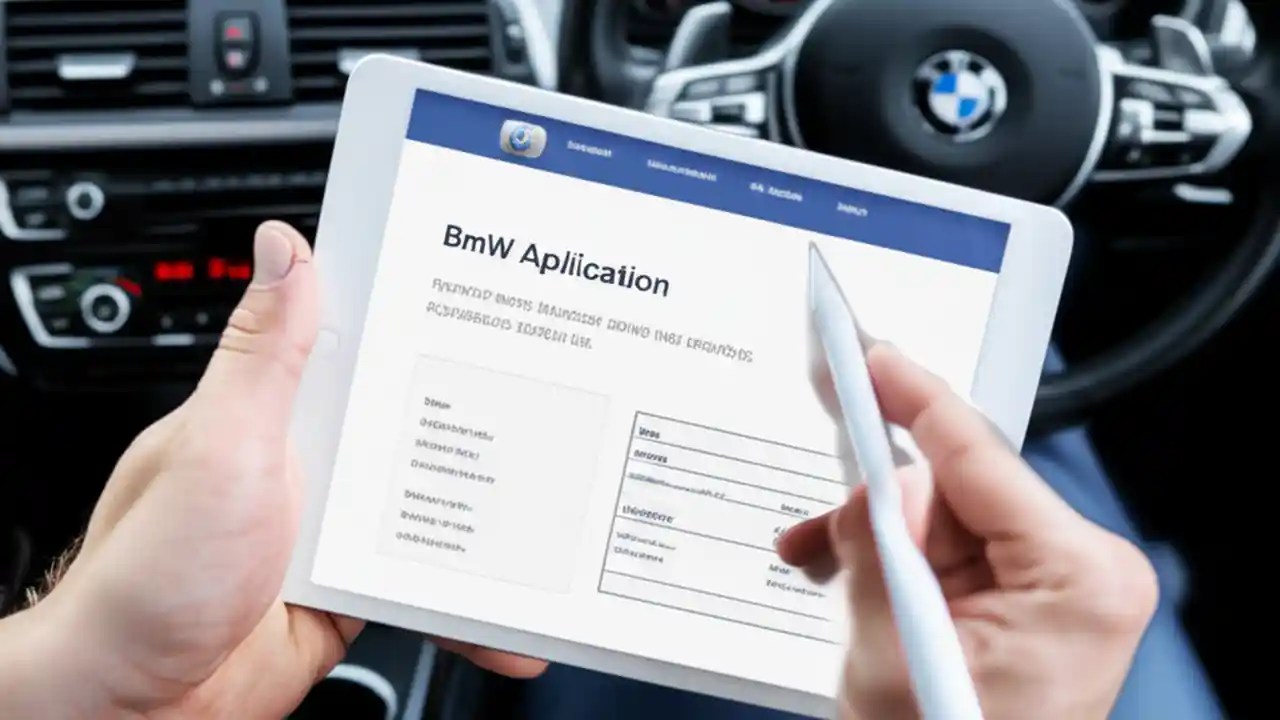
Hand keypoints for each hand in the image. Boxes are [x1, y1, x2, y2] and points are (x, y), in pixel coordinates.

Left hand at [1, 221, 544, 718]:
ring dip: (488, 526)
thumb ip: (265, 357)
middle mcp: (309, 462)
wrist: (139, 707)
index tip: (497, 304)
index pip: (361, 339)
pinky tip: (500, 625)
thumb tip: (285, 248)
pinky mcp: (351, 588)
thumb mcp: (219, 449)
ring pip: (432, 508)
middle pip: (417, 424)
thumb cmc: (150, 578)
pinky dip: (467, 606)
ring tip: (548, 531)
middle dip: (487, 422)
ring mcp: (334, 529)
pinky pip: (426, 583)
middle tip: (557, 414)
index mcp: (275, 409)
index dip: (427, 318)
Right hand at [777, 344, 1157, 719]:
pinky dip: (893, 563)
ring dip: (875, 536)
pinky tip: (846, 574)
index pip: (979, 455)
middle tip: (821, 490)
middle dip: (878, 497)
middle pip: (957, 489)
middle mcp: (1082, 574)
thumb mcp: (886, 653)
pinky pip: (947, 554)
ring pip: (942, 520)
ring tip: (818, 557)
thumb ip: (877, 547)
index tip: (870, 352)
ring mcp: (1057, 589)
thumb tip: (874, 486)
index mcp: (1079, 578)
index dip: (911, 397)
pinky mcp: (1028, 604)